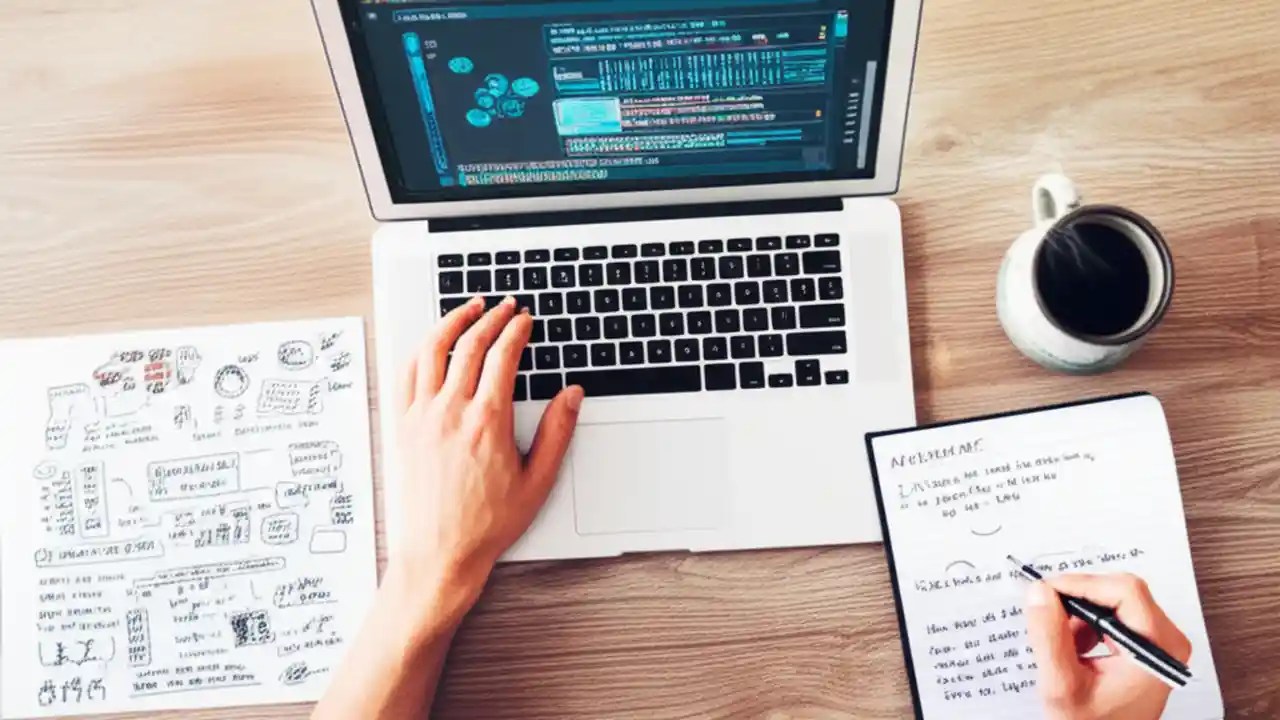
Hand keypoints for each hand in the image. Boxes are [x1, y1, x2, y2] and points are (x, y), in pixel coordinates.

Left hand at [390, 296, 582, 618]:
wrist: (439, 554)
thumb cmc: (485, 525)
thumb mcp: (537, 481)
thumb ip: (557, 432)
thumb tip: (572, 396)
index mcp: (486, 421)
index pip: (503, 355)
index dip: (517, 330)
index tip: (525, 320)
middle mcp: (450, 412)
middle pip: (470, 345)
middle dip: (491, 318)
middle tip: (505, 308)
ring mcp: (421, 417)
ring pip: (432, 350)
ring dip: (452, 322)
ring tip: (468, 309)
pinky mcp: (402, 427)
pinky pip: (407, 374)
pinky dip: (421, 350)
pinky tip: (431, 344)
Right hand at [1025, 573, 1191, 719]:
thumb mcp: (1063, 686)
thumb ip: (1049, 636)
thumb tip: (1039, 593)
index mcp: (1157, 649)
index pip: (1124, 590)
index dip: (1081, 583)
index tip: (1046, 590)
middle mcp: (1166, 641)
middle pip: (1120, 591)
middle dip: (1078, 601)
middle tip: (1048, 614)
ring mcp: (1158, 643)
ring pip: (1114, 600)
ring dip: (1080, 615)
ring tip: (1064, 645)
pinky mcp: (1146, 645)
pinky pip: (1115, 615)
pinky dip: (1088, 625)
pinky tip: (1075, 650)